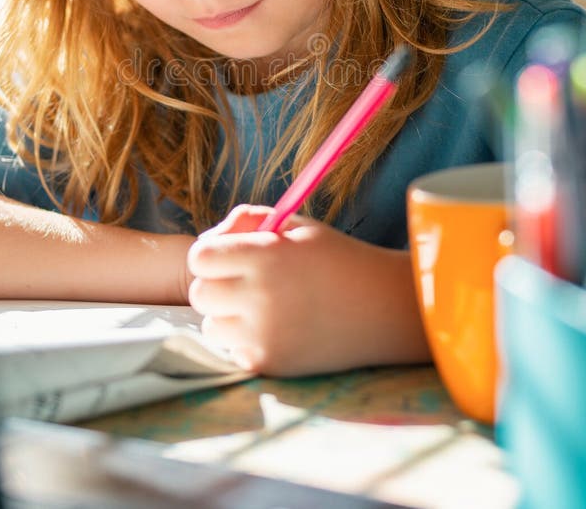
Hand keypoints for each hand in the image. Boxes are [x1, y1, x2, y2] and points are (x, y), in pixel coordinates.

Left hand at [187, 204, 428, 375]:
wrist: (385, 307)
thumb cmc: (339, 258)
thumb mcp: (296, 225)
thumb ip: (249, 221)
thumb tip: (212, 238)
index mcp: (264, 256)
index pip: (200, 258)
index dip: (210, 255)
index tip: (228, 257)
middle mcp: (259, 297)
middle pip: (200, 294)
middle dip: (216, 285)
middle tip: (244, 282)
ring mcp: (264, 335)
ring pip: (212, 327)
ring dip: (227, 317)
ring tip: (261, 307)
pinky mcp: (272, 364)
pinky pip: (234, 351)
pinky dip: (245, 341)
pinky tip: (275, 328)